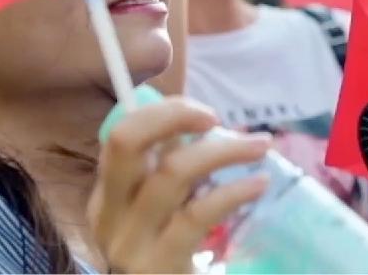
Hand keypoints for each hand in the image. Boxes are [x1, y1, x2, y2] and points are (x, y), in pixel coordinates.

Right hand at [88, 97, 270, 273]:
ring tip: (260, 146)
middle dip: (173, 116)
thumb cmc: (172, 253)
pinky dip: (235, 191)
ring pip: (173, 172)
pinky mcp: (160, 264)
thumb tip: (192, 108)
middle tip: (215, 116)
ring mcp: (130, 242)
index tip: (202, 112)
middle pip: (127, 142)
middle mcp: (109, 216)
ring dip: (224, 150)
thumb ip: (169, 161)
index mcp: (106, 195)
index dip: (161, 112)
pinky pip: (198, 213)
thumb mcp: (162, 207)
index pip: (120, 135)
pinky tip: (259, 184)